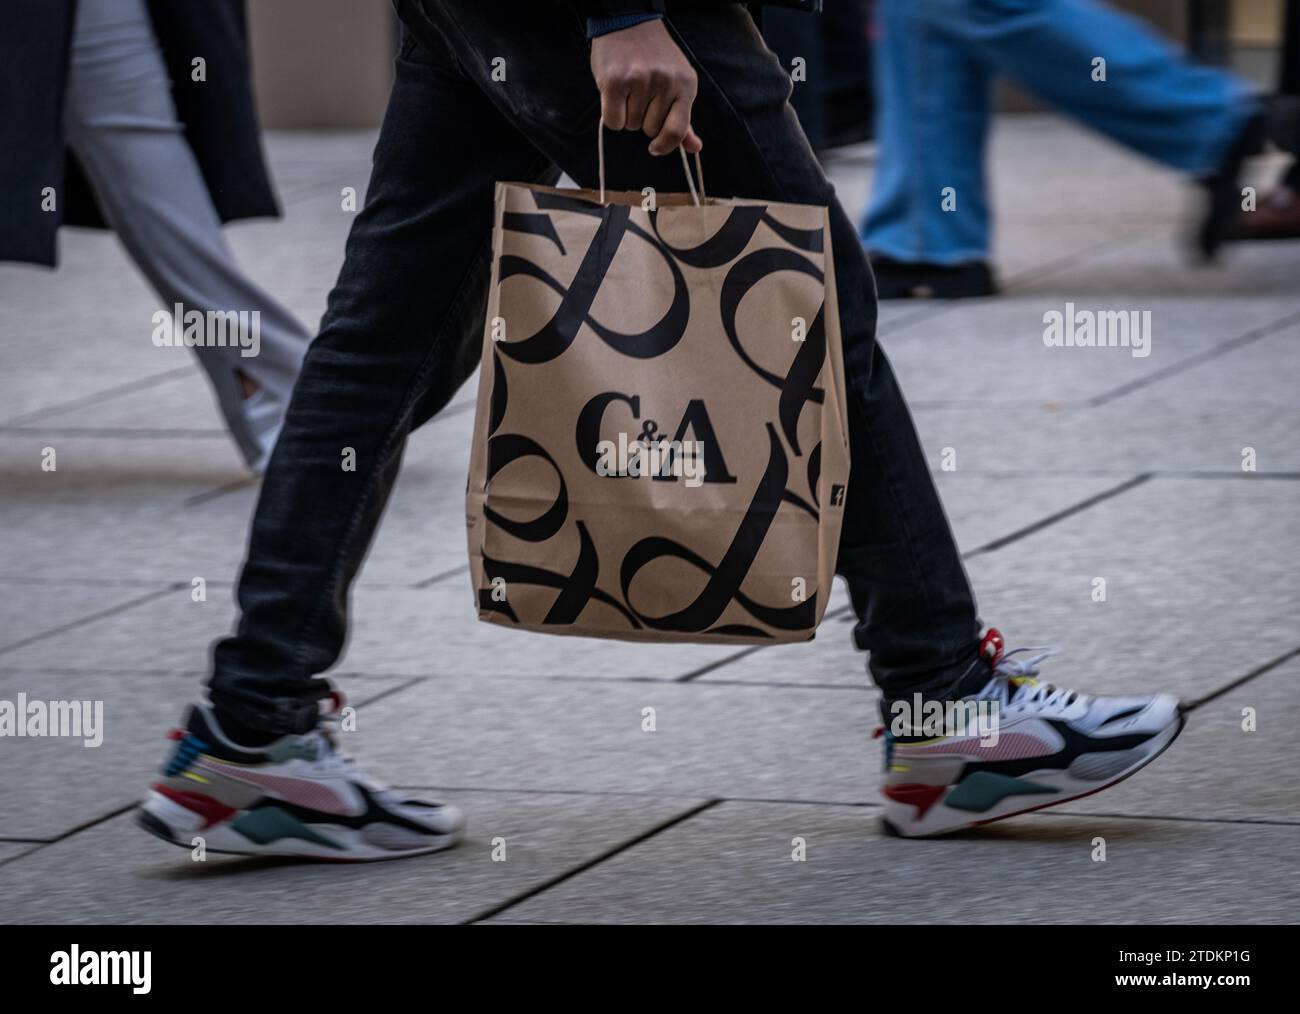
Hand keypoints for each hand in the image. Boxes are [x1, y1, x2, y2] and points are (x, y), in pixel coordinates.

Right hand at [590, 18, 702, 155]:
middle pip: (650, 130)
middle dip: (642, 119)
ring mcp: (641, 81)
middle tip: (640, 95)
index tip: (655, 147)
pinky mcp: (616, 82)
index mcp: (686, 85)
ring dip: (627, 114)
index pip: (677, 131)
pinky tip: (615, 95)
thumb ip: (683, 118)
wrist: (629, 22)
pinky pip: (614, 122)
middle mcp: (666, 82)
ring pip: (631, 126)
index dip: (665, 145)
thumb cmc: (653, 58)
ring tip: (629, 89)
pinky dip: (612, 115)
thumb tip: (694, 148)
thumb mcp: (676, 83)